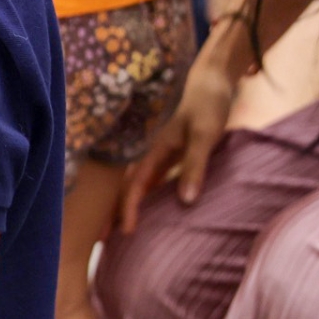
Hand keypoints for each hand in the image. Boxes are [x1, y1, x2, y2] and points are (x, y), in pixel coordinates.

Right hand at [119, 64, 235, 233]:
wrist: (214, 79)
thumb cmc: (209, 103)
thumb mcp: (204, 134)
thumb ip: (194, 165)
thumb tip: (185, 201)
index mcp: (154, 148)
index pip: (135, 184)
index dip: (128, 208)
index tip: (125, 232)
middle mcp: (152, 151)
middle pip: (127, 186)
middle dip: (114, 211)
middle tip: (103, 239)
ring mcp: (160, 152)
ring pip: (137, 183)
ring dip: (128, 204)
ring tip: (118, 229)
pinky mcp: (171, 152)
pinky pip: (152, 178)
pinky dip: (145, 195)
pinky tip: (147, 208)